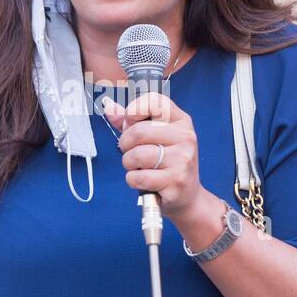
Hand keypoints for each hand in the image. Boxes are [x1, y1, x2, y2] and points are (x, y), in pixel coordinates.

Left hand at [103, 90, 202, 221]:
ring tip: (138, 167)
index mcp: (181, 121)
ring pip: (136, 155)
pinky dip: (133, 180)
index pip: (154, 101)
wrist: (188, 195)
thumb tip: (108, 106)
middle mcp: (185, 137)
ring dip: (128, 164)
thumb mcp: (154, 137)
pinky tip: (143, 180)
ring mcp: (182, 160)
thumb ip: (130, 121)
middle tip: (130, 151)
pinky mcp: (175, 181)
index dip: (133, 111)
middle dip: (125, 144)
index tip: (130, 122)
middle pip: (139, 131)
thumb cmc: (167, 163)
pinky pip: (138, 177)